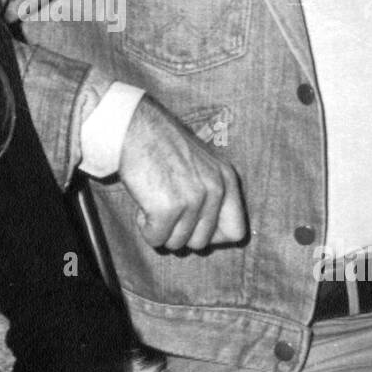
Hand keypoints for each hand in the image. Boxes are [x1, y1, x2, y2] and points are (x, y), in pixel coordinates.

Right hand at [117, 95, 246, 250]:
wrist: (134, 127)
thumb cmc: (161, 145)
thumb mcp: (200, 165)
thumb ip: (212, 195)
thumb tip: (211, 236)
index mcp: (227, 179)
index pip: (236, 232)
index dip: (212, 235)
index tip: (192, 224)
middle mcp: (215, 189)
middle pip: (202, 243)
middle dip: (179, 233)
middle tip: (165, 209)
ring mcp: (193, 199)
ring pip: (177, 244)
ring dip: (160, 229)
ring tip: (153, 201)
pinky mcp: (168, 207)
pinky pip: (156, 239)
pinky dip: (145, 228)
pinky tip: (143, 204)